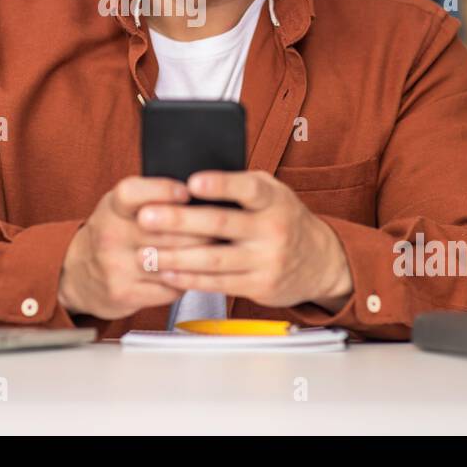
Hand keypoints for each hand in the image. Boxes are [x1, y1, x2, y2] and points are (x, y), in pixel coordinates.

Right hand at [59, 177, 215, 319]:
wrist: (75, 274)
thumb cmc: (112, 234)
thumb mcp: (120, 208)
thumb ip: (150, 198)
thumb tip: (200, 191)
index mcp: (112, 208)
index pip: (132, 193)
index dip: (161, 190)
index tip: (186, 192)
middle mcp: (110, 235)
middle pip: (165, 230)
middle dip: (201, 228)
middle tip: (225, 225)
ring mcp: (116, 266)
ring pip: (172, 260)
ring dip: (201, 256)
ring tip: (219, 249)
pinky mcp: (124, 292)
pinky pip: (169, 287)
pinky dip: (187, 280)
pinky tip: (195, 273)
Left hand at [136, 171, 353, 311]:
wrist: (320, 261)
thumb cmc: (282, 218)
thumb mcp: (271, 194)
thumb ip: (239, 187)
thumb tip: (189, 181)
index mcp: (273, 198)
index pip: (248, 188)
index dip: (220, 185)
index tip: (191, 182)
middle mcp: (273, 229)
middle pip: (221, 224)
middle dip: (179, 221)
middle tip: (147, 217)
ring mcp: (267, 260)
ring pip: (214, 259)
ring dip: (176, 256)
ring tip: (147, 252)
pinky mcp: (260, 285)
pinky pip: (218, 283)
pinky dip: (189, 279)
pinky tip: (167, 272)